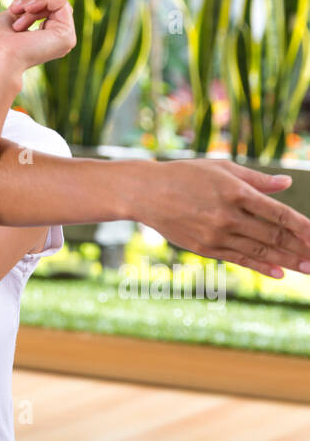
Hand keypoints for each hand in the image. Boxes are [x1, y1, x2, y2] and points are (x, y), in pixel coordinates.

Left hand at [0, 0, 76, 73]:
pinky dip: (41, 1)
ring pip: (58, 1)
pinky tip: (26, 10)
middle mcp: (58, 39)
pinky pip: (60, 3)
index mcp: (46, 37)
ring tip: (16, 11)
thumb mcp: (14, 13)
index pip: (51, 6)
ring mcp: (65, 38)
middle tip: (16, 5)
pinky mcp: (67, 35)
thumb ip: (29, 0)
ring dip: (34, 0)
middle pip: (56, 2)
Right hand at [143, 157, 309, 277]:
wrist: (146, 192)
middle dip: (300, 248)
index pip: (278, 213)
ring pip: (260, 251)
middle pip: (273, 236)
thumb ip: (257, 179)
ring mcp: (216, 234)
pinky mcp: (206, 248)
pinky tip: (279, 273)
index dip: (302, 226)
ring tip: (307, 269)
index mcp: (235, 191)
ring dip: (287, 261)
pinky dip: (261, 267)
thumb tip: (287, 184)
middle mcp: (228, 215)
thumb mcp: (222, 168)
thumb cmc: (186, 174)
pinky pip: (240, 259)